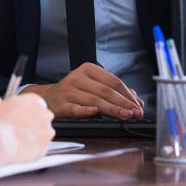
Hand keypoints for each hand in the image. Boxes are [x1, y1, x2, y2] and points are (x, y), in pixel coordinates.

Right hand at [0, 92, 54, 162]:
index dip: (24, 109)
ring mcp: (46, 135)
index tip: (16, 113)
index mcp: (35, 100)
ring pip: (41, 135)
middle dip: (30, 123)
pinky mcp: (42, 150)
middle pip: (40, 118)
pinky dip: (29, 150)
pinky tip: (17, 148)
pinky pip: (37, 150)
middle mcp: (45, 116)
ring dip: (31, 137)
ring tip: (15, 139)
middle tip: (14, 127)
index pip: (34, 103)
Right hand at [21, 62, 143, 118]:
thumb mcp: (92, 85)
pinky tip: (94, 112)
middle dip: (124, 103)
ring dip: (113, 110)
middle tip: (135, 113)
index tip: (138, 105)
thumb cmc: (74, 91)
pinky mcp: (62, 104)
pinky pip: (75, 108)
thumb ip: (114, 91)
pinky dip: (85, 111)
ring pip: (95, 100)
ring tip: (125, 116)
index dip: (127, 94)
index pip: (113, 80)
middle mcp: (78, 78)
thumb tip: (135, 99)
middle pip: (106, 91)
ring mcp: (69, 91)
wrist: (48, 97)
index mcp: (88, 70)